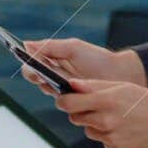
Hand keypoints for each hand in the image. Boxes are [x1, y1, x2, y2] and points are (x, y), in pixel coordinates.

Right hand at [20, 38, 145, 95]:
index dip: (27, 62)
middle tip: (41, 70)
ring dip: (48, 82)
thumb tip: (26, 44)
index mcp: (51, 61)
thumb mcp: (73, 48)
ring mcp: (61, 91)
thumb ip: (50, 46)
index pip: (30, 64)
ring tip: (56, 76)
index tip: (29, 60)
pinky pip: (61, 101)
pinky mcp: (72, 103)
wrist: (120, 74)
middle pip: (33, 77)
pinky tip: (68, 88)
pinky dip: (63, 94)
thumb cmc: (97, 59)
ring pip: (45, 89)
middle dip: (35, 73)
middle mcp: (52, 77)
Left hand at [55, 79, 147, 147]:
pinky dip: (109, 137)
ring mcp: (111, 138)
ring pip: (89, 131)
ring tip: (116, 119)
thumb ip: (94, 86)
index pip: (69, 103)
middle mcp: (107, 121)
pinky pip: (103, 142)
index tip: (64, 99)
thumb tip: (72, 84)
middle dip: (81, 112)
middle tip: (96, 108)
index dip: (63, 101)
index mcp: (106, 102)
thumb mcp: (122, 87)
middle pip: (76, 118)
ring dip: (96, 125)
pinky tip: (123, 130)